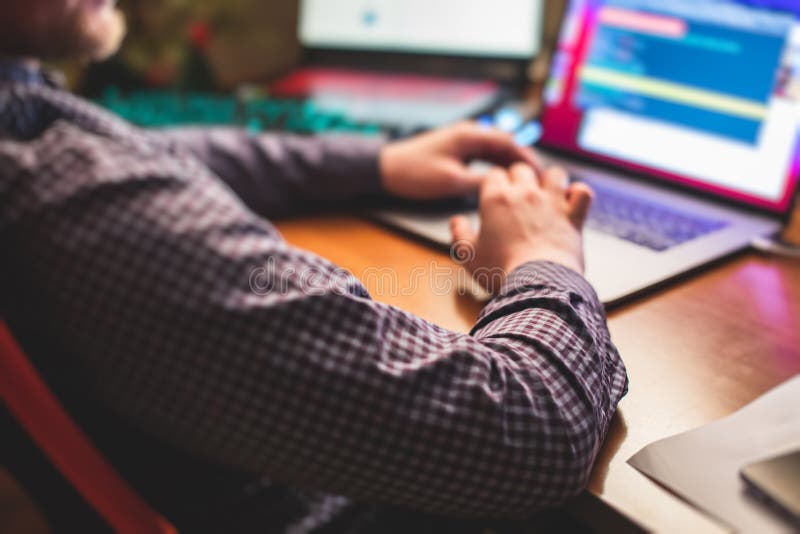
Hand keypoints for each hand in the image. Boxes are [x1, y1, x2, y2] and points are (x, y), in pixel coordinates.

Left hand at [379, 122, 539, 199]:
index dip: (529, 158)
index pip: (509, 142)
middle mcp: (469, 133)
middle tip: (541, 181)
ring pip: (495, 152)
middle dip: (523, 162)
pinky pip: (483, 157)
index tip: (543, 174)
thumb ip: (481, 183)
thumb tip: (507, 188)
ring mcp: (462, 141)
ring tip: (527, 184)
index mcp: (470, 135)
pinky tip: (503, 182)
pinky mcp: (456, 151)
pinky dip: (496, 167)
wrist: (386, 169)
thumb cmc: (415, 173)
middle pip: (506, 145)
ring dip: (510, 165)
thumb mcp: (452, 182)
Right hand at [450, 163, 592, 291]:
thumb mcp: (469, 256)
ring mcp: (552, 202)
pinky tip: (572, 202)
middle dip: (518, 179)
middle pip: (521, 169)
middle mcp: (525, 193)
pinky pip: (582, 191)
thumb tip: (456, 221)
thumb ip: (459, 235)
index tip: (493, 197)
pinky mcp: (573, 215)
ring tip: (546, 194)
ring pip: (554, 173)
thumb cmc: (502, 270)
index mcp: (496, 199)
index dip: (493, 185)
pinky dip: (579, 194)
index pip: (494, 175)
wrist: (538, 283)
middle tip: (516, 196)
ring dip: (549, 181)